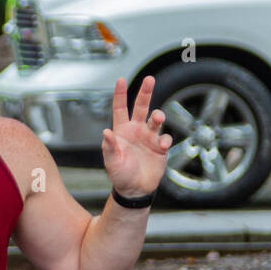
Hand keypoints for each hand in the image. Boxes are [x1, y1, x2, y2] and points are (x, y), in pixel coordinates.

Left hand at [103, 76, 171, 198]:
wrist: (134, 190)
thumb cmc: (120, 175)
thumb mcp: (111, 162)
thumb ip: (109, 147)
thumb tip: (105, 132)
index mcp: (122, 131)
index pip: (120, 109)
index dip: (120, 95)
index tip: (121, 80)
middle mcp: (136, 130)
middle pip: (142, 107)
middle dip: (145, 93)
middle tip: (149, 79)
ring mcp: (149, 137)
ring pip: (156, 119)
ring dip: (158, 116)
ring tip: (158, 117)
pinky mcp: (160, 147)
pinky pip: (165, 138)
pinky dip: (165, 139)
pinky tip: (162, 145)